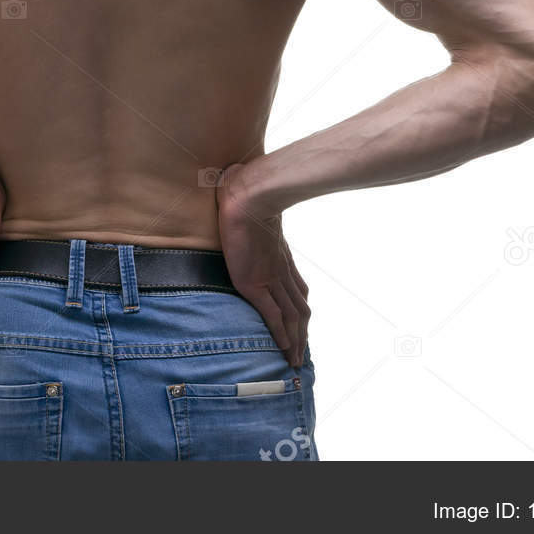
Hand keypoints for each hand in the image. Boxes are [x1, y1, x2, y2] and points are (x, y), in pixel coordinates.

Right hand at [216, 163, 310, 367]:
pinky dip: (279, 335)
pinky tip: (281, 349)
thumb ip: (245, 198)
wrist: (247, 194)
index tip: (302, 327)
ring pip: (291, 317)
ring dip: (293, 341)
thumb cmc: (245, 190)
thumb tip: (232, 172)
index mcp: (279, 257)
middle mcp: (279, 271)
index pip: (297, 290)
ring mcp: (269, 278)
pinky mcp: (255, 283)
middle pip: (299, 309)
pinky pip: (272, 316)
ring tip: (292, 360)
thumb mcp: (249, 204)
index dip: (300, 311)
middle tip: (300, 355)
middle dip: (301, 334)